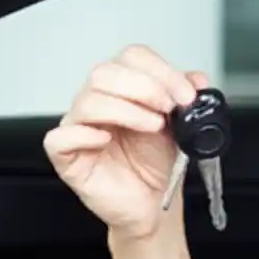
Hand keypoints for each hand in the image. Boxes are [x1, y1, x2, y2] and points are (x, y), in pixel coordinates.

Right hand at [43, 45, 208, 238]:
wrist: (151, 202)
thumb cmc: (155, 162)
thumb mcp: (180, 125)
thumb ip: (188, 98)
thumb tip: (199, 81)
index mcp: (123, 87)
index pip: (132, 57)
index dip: (160, 71)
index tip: (185, 94)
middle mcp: (97, 101)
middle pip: (105, 72)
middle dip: (144, 87)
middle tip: (168, 108)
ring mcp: (78, 127)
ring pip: (87, 101)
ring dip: (126, 109)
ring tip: (153, 126)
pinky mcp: (66, 156)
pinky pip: (59, 138)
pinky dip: (84, 134)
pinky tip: (106, 139)